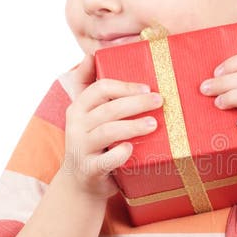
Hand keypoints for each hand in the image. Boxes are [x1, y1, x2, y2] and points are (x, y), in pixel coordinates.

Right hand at [62, 52, 162, 198]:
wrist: (80, 182)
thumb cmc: (93, 142)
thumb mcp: (88, 114)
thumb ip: (90, 85)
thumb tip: (92, 54)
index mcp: (78, 108)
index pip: (99, 89)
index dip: (124, 86)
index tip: (147, 87)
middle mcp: (76, 126)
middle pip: (108, 109)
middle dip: (136, 103)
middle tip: (160, 101)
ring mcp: (81, 148)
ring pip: (108, 132)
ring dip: (132, 126)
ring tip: (154, 124)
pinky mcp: (89, 169)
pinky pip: (105, 161)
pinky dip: (119, 154)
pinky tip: (131, 149)